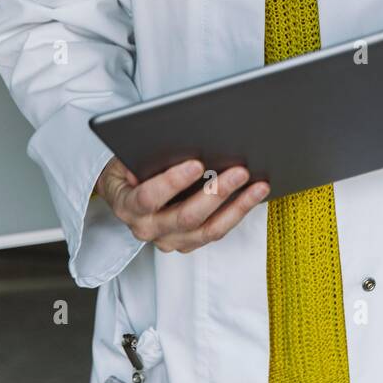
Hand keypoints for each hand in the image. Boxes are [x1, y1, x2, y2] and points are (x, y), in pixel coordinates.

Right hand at [95, 156, 269, 252]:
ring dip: (237, 206)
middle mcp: (147, 228)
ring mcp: (169, 239)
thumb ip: (147, 153)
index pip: (149, 198)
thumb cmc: (128, 170)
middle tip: (239, 171)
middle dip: (216, 192)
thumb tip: (182, 140)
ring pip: (208, 230)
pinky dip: (238, 212)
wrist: (124, 194)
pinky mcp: (188, 242)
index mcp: (127, 205)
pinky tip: (254, 194)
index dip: (173, 182)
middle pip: (186, 217)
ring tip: (258, 185)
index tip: (197, 163)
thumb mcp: (127, 157)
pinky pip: (217, 231)